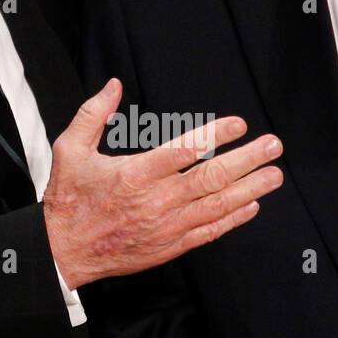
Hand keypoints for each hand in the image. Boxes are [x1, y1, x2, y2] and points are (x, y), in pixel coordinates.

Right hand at [44, 78, 284, 288]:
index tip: (240, 124)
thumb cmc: (68, 198)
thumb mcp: (69, 149)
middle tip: (273, 146)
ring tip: (275, 175)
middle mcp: (156, 201)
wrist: (62, 252)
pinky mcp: (169, 247)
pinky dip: (232, 219)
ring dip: (250, 189)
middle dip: (247, 160)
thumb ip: (93, 114)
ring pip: (217, 206)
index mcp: (135, 174)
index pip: (184, 150)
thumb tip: (114, 85)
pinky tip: (252, 206)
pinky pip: (208, 232)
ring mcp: (166, 227)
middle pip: (212, 179)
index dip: (216, 136)